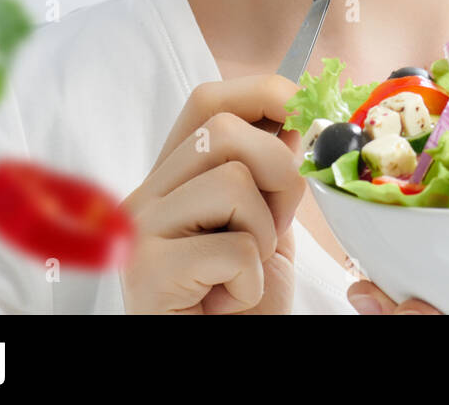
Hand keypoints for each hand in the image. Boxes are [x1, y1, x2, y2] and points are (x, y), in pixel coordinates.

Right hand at [120, 74, 304, 313]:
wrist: (217, 354)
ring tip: (244, 270)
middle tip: (275, 225)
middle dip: (277, 172)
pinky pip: (234, 248)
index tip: (308, 111)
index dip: (264, 94)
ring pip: (232, 182)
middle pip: (223, 131)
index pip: (208, 100)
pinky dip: (251, 281)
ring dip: (263, 233)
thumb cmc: (240, 300)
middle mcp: (147, 193)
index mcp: (173, 176)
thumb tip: (299, 115)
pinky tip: (228, 299)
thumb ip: (270, 172)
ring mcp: (141, 230)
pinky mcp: (148, 271)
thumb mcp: (265, 223)